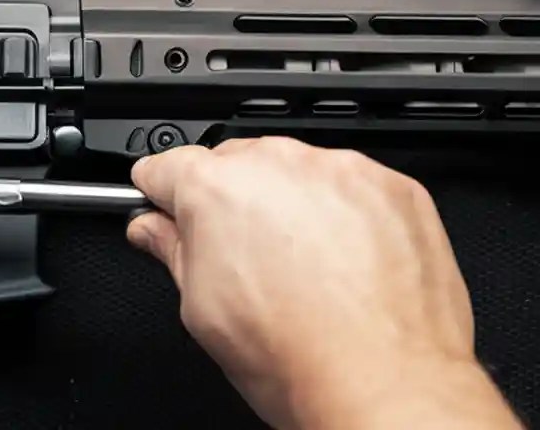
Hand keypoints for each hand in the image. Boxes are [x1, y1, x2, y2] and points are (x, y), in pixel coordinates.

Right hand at [127, 137, 519, 429]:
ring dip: (289, 204)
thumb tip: (154, 230)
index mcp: (216, 188)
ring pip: (296, 170)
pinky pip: (353, 186)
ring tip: (304, 268)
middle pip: (234, 163)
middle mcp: (278, 164)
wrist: (387, 387)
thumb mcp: (202, 310)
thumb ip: (171, 251)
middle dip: (230, 201)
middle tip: (245, 260)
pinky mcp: (394, 188)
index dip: (160, 195)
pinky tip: (345, 265)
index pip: (165, 165)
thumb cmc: (297, 357)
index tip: (168, 214)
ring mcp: (342, 171)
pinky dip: (345, 215)